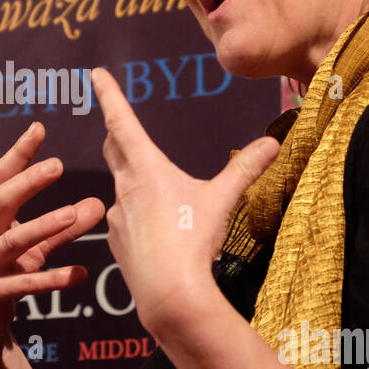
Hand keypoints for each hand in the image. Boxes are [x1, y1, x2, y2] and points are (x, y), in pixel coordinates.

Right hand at [0, 122, 105, 354]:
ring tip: (70, 213)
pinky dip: (52, 278)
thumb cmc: (4, 273)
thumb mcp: (34, 248)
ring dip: (43, 225)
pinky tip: (79, 274)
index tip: (38, 127)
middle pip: (2, 200)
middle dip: (27, 182)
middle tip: (58, 165)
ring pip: (14, 241)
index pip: (2, 178)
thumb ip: (64, 227)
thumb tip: (99, 204)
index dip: (19, 153)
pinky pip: (24, 284)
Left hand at [92, 68, 279, 336]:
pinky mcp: (116, 241)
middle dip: (115, 133)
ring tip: (154, 189)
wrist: (168, 294)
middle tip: (114, 121)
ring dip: (132, 180)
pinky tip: (154, 230)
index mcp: (146, 169)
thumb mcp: (222, 200)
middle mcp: (124, 187)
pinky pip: (123, 219)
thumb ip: (245, 170)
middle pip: (114, 150)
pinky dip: (136, 215)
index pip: (121, 121)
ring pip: (122, 188)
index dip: (109, 95)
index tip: (95, 75)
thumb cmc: (193, 241)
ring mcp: (116, 216)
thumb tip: (273, 144)